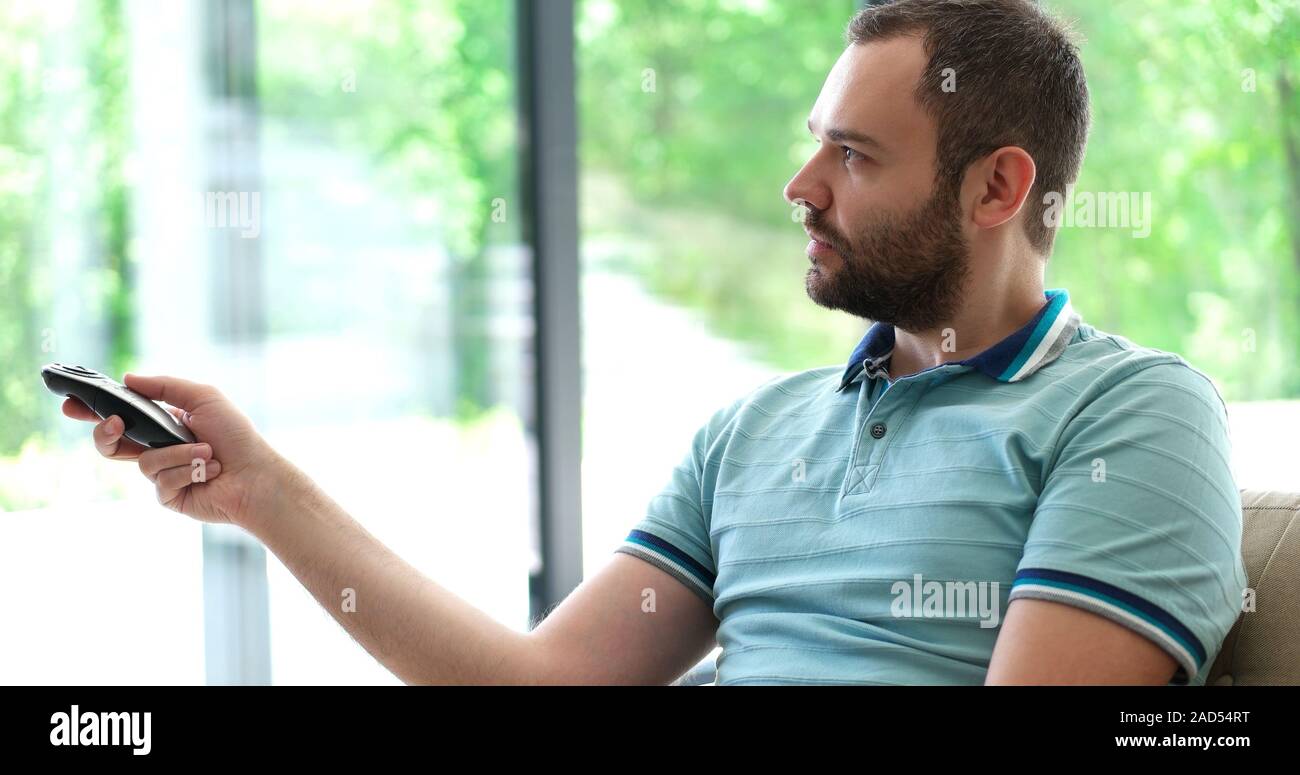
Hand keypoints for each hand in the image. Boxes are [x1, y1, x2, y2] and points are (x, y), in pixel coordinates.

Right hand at [62, 373, 282, 525]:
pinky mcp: (168, 495)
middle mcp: (159, 449)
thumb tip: (127, 378)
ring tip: (207, 452)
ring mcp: (162, 474)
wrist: (256, 475)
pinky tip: (207, 472)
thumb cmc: (236, 436)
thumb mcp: (203, 398)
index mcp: (164, 424)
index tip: (71, 403)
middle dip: (105, 433)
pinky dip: (187, 471)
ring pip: (143, 460)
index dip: (94, 411)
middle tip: (115, 424)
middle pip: (112, 444)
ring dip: (178, 453)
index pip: (121, 416)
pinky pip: (160, 480)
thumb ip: (164, 386)